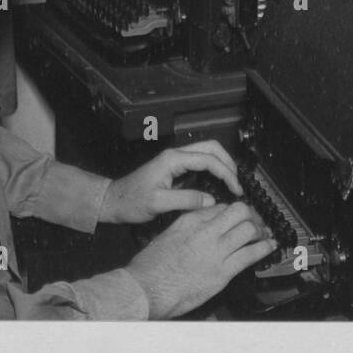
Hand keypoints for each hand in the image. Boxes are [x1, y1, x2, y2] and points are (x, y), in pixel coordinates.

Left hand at [99, 140, 241, 224]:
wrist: (115, 200)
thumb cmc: (131, 201)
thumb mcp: (158, 204)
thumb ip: (186, 200)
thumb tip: (210, 200)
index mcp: (172, 159)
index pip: (208, 160)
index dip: (226, 173)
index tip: (236, 189)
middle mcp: (175, 155)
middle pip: (211, 148)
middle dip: (228, 163)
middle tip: (237, 183)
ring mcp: (175, 160)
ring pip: (206, 153)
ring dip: (222, 165)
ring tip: (232, 184)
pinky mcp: (175, 168)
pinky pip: (199, 163)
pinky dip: (213, 170)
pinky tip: (218, 184)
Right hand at [126, 202, 275, 318]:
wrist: (146, 288)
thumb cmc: (151, 266)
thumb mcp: (167, 235)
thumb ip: (188, 227)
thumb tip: (203, 223)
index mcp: (189, 220)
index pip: (220, 206)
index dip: (233, 210)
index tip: (238, 216)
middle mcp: (205, 232)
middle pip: (239, 212)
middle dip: (252, 215)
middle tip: (257, 220)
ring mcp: (215, 252)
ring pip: (249, 230)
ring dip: (261, 231)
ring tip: (265, 234)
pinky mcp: (222, 272)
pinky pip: (250, 255)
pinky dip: (264, 249)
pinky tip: (269, 247)